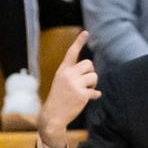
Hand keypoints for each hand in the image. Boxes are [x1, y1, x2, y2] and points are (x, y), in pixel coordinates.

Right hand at [39, 30, 100, 147]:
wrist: (52, 116)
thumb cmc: (59, 98)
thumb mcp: (61, 82)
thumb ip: (74, 75)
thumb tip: (92, 73)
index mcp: (62, 70)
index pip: (71, 53)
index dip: (79, 42)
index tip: (85, 32)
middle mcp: (68, 75)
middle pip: (89, 64)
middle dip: (90, 72)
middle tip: (86, 82)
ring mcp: (75, 85)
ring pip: (94, 76)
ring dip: (93, 84)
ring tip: (85, 91)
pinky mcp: (81, 95)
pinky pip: (95, 91)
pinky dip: (95, 95)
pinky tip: (92, 98)